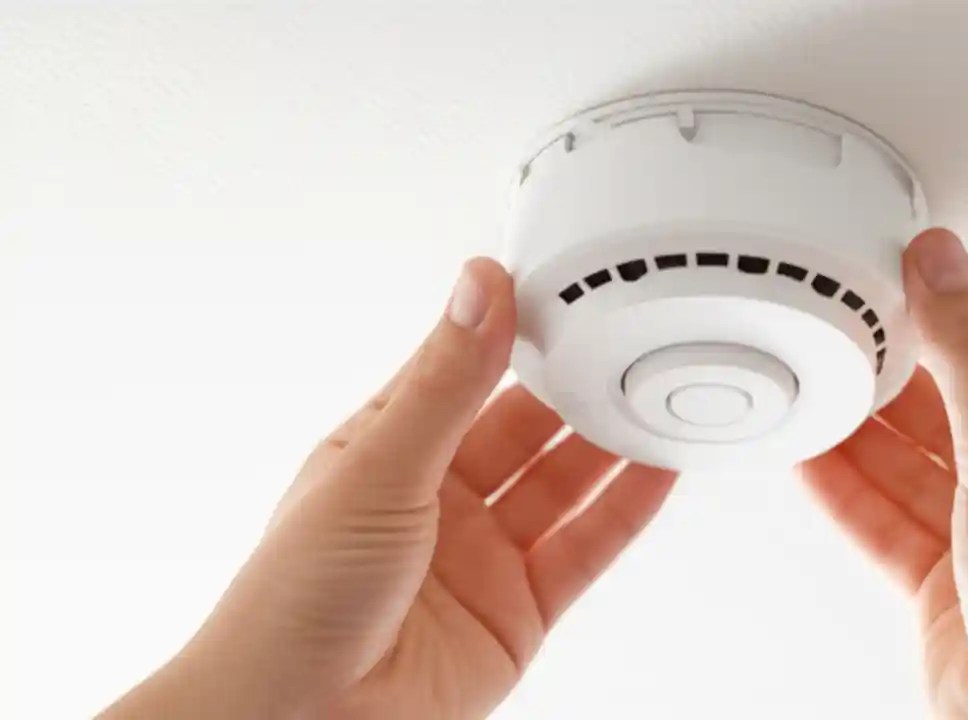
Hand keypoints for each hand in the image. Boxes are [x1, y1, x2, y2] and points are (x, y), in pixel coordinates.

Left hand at [102, 258, 675, 719]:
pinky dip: (627, 510)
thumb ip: (444, 384)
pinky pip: (586, 548)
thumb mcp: (378, 469)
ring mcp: (484, 553)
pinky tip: (658, 470)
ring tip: (657, 395)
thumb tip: (479, 288)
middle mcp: (441, 496)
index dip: (515, 330)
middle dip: (574, 384)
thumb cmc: (297, 599)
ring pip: (564, 483)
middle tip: (626, 339)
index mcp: (390, 447)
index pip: (465, 369)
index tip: (565, 290)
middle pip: (526, 424)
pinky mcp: (521, 608)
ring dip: (611, 443)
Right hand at [801, 229, 967, 718]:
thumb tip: (943, 262)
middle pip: (959, 408)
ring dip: (862, 436)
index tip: (894, 286)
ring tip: (810, 392)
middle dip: (895, 382)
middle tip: (837, 339)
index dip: (951, 320)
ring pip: (918, 467)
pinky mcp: (955, 580)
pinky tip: (811, 459)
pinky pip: (892, 519)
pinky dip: (848, 491)